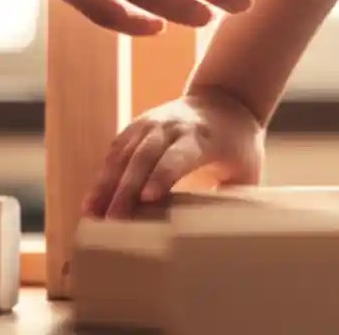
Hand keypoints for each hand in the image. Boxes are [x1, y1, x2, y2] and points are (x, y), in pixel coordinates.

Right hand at [82, 90, 264, 218]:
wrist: (224, 99)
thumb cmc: (239, 145)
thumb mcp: (248, 169)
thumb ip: (238, 200)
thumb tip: (227, 239)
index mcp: (201, 137)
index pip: (178, 155)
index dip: (162, 175)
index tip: (147, 198)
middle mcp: (171, 127)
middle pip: (144, 157)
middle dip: (126, 189)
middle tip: (112, 220)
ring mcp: (150, 124)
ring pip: (123, 154)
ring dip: (105, 184)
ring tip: (90, 214)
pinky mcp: (135, 128)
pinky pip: (115, 153)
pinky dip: (102, 177)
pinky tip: (91, 202)